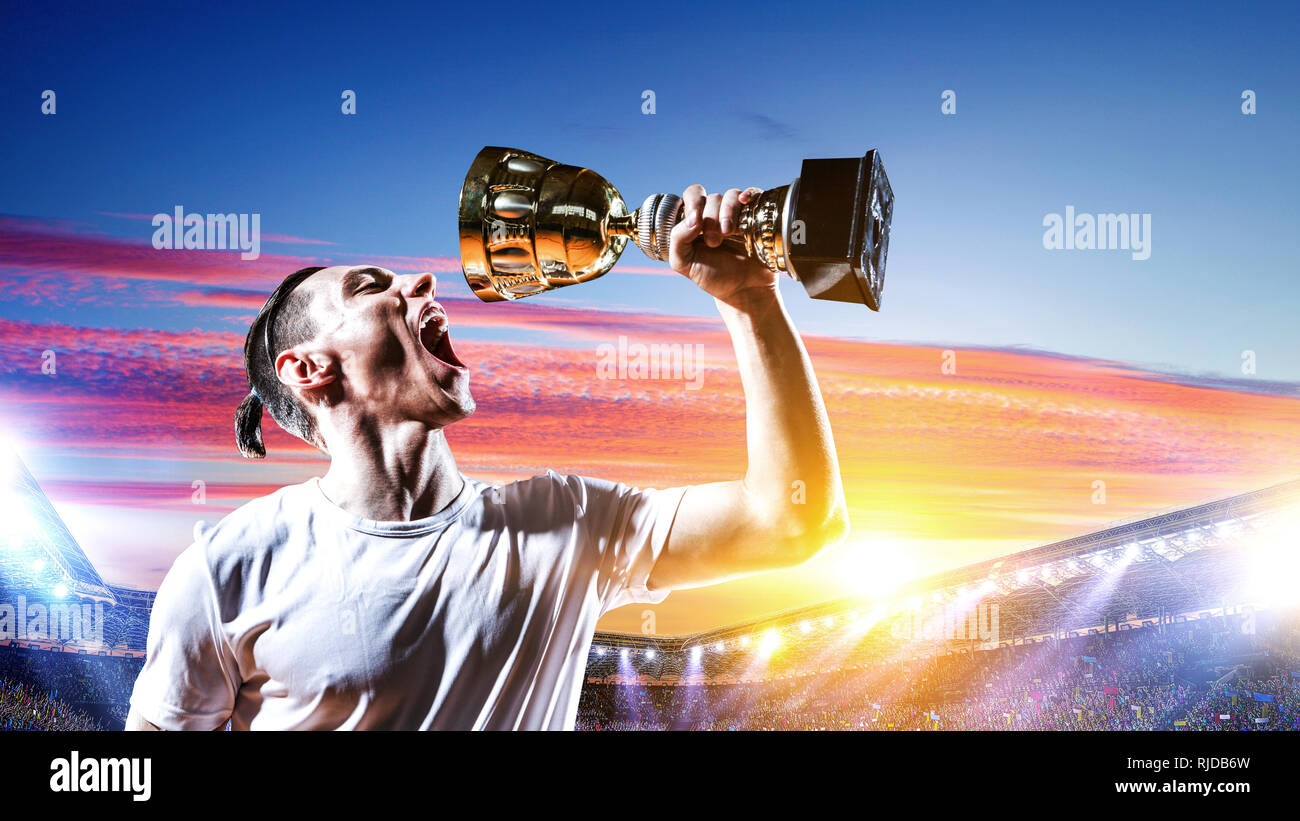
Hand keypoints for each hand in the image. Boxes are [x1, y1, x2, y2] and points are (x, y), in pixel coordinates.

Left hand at [669, 185, 779, 308]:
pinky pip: (754, 195)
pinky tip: (745, 201)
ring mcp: (738, 214)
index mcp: (696, 220)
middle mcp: (716, 214)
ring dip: (727, 211)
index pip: (693, 195)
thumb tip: (693, 218)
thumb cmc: (712, 277)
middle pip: (712, 197)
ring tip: (728, 233)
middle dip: (711, 218)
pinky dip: (750, 193)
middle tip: (714, 242)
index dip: (694, 203)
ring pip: (731, 195)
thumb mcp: (684, 263)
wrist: (743, 291)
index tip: (697, 223)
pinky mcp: (756, 217)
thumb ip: (677, 239)